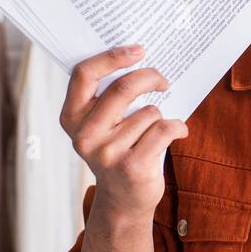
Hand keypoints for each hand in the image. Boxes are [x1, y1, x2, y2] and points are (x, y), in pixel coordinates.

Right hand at [59, 44, 187, 219]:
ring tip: (154, 131)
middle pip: (123, 87)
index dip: (112, 56)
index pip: (84, 74)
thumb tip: (141, 57)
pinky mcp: (132, 166)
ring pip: (149, 112)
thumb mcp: (103, 124)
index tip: (138, 50)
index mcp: (72, 117)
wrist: (124, 201)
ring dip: (160, 116)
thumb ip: (109, 97)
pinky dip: (178, 127)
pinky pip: (164, 129)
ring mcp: (107, 153)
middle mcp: (85, 135)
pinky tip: (178, 133)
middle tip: (163, 79)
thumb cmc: (119, 150)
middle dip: (150, 77)